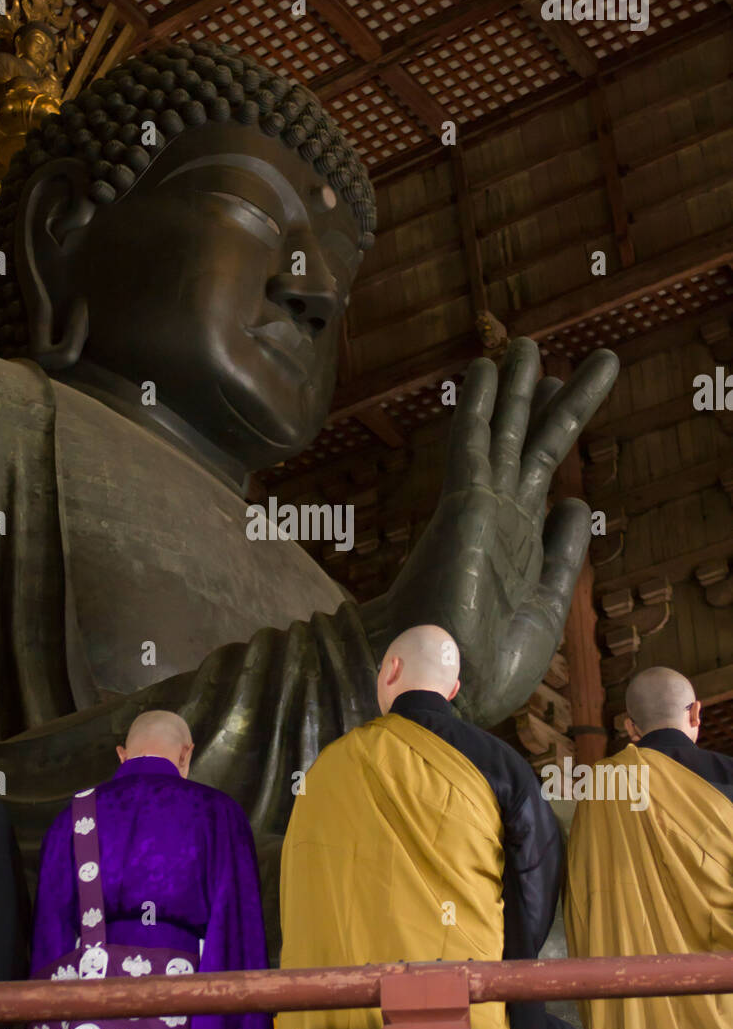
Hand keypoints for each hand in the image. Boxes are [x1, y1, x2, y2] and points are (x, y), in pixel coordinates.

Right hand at [361, 337, 618, 725]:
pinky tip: (486, 367)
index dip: (556, 432)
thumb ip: (564, 554)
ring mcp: (481, 510)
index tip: (564, 394)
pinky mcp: (464, 506)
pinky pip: (473, 444)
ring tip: (527, 343)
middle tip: (553, 355)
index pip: (540, 475)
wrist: (448, 686)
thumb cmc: (488, 665)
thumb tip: (579, 503)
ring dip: (516, 388)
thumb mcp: (548, 606)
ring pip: (506, 434)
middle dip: (545, 400)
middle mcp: (500, 519)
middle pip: (530, 445)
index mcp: (519, 545)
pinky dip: (480, 404)